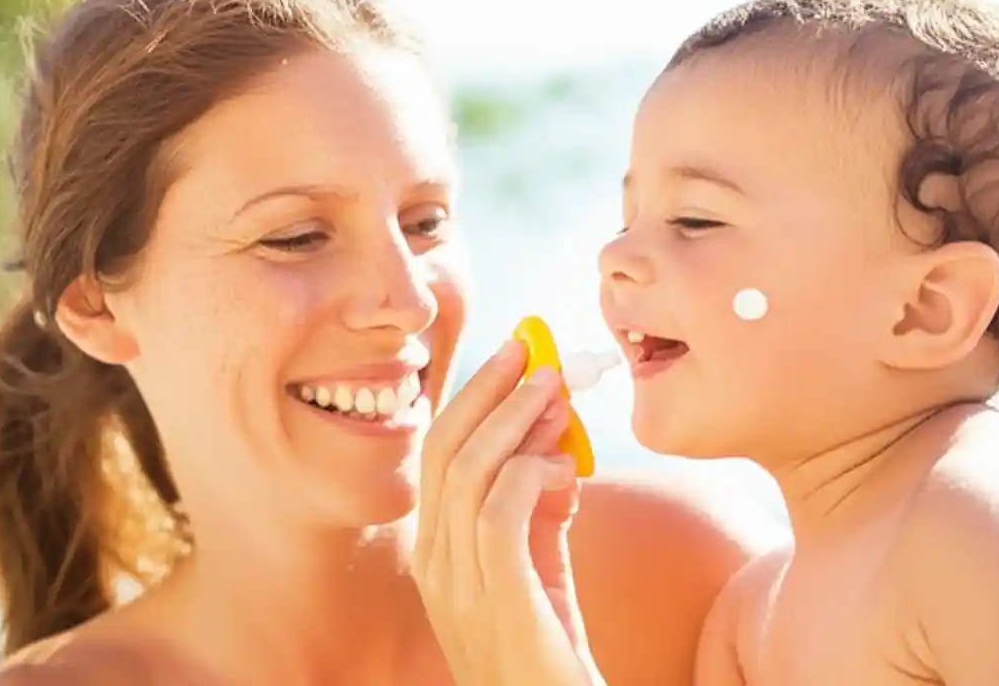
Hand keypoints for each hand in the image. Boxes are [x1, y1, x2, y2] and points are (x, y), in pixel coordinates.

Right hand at [413, 339, 603, 685]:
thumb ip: (537, 512)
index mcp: (436, 553)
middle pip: (445, 452)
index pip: (440, 454)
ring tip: (555, 388)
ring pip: (470, 473)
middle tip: (531, 347)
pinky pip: (500, 515)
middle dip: (488, 390)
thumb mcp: (538, 570)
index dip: (474, 398)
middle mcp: (436, 566)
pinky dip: (529, 473)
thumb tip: (551, 449)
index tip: (515, 357)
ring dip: (514, 419)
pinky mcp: (500, 604)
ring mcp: (460, 588)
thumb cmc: (546, 651)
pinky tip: (562, 465)